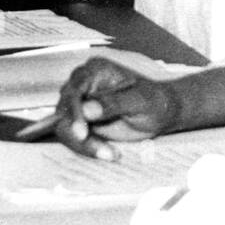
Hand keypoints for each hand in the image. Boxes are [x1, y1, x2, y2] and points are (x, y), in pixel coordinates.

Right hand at [53, 57, 181, 159]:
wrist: (160, 114)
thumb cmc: (154, 101)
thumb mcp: (140, 101)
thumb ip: (114, 103)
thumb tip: (87, 109)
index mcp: (96, 70)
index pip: (75, 88)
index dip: (74, 110)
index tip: (81, 133)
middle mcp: (82, 83)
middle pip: (64, 109)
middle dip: (78, 134)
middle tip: (102, 151)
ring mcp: (78, 102)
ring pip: (63, 126)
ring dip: (83, 145)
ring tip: (111, 154)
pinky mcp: (79, 121)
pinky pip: (71, 137)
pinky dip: (86, 148)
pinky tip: (108, 153)